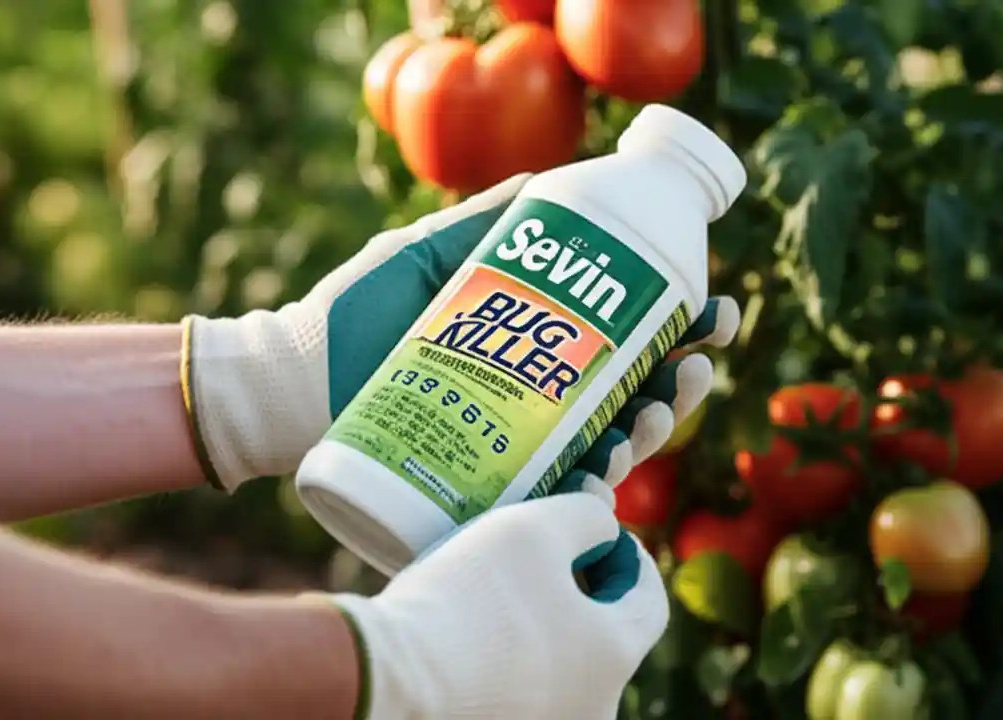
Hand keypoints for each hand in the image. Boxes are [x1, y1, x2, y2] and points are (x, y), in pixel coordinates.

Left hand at [183, 177, 740, 490]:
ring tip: (657, 414)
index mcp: (536, 343)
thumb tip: (551, 179)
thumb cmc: (353, 314)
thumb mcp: (427, 255)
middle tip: (695, 366)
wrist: (289, 381)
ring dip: (649, 433)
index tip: (713, 310)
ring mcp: (513, 445)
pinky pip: (550, 494)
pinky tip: (608, 472)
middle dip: (680, 383)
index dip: (679, 327)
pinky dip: (589, 489)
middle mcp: (535, 398)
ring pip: (604, 446)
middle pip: (631, 395)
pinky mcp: (484, 485)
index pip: (625, 338)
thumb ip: (484, 222)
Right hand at [331, 493, 666, 719]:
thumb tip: (601, 517)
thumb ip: (584, 515)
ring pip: (562, 667)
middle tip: (547, 553)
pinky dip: (512, 659)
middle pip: (605, 637)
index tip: (599, 531)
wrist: (387, 678)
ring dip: (546, 626)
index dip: (629, 555)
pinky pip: (522, 692)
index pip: (650, 600)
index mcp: (615, 659)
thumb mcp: (533, 530)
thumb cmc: (468, 600)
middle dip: (583, 590)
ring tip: (503, 589)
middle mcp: (594, 711)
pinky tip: (476, 631)